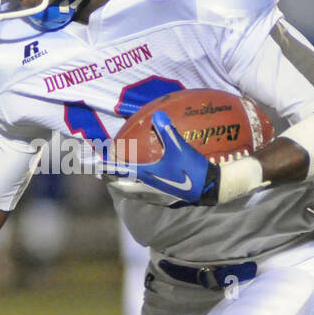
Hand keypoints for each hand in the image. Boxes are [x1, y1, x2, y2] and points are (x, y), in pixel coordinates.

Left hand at [102, 111, 219, 205]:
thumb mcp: (179, 147)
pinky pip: (144, 195)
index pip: (119, 170)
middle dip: (111, 179)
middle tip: (103, 174)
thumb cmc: (192, 169)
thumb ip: (167, 131)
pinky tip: (145, 184)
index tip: (103, 157)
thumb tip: (158, 115)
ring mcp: (155, 196)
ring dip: (123, 186)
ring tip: (119, 181)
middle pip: (121, 186)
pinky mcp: (165, 200)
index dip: (109, 164)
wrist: (210, 189)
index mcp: (145, 175)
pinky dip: (138, 189)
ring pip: (132, 193)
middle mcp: (146, 188)